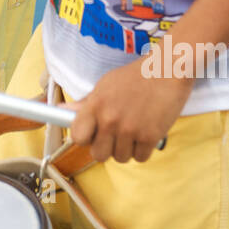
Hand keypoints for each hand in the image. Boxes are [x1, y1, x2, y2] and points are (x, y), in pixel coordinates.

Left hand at [70, 57, 192, 163]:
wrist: (167, 70)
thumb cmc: (135, 77)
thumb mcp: (105, 84)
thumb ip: (86, 103)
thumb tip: (60, 109)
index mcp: (96, 105)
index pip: (77, 137)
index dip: (85, 139)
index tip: (93, 134)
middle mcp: (110, 119)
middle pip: (98, 155)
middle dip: (107, 148)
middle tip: (116, 136)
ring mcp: (130, 129)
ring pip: (121, 158)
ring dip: (127, 149)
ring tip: (134, 130)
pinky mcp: (150, 136)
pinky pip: (140, 158)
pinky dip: (144, 150)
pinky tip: (146, 133)